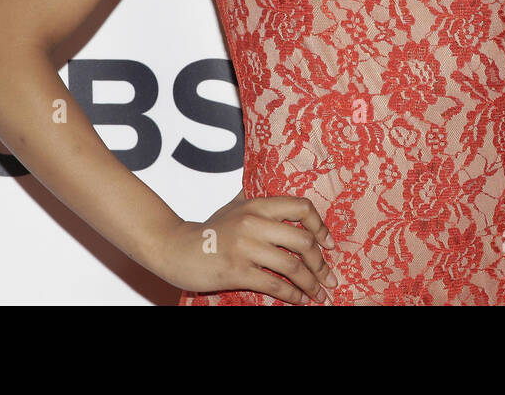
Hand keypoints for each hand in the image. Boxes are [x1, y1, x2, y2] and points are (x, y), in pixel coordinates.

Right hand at [159, 188, 338, 303]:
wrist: (175, 247)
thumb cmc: (209, 230)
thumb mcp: (235, 207)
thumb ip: (260, 204)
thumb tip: (290, 206)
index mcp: (257, 204)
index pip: (301, 207)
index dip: (320, 226)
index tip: (329, 244)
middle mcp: (253, 222)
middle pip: (303, 241)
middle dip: (321, 264)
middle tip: (329, 278)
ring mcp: (245, 247)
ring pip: (292, 266)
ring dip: (311, 283)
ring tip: (319, 294)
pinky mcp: (237, 271)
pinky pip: (274, 284)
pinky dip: (292, 295)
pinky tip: (299, 300)